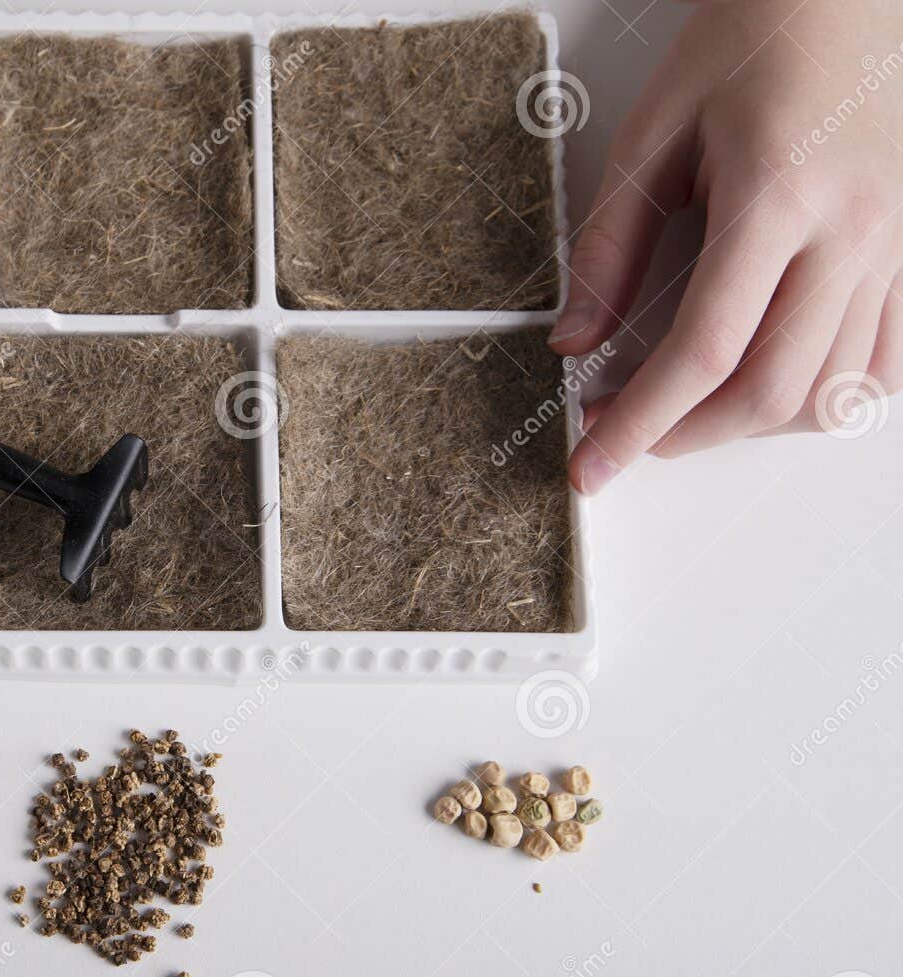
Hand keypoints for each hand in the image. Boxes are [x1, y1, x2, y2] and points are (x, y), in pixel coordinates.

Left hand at [552, 0, 902, 492]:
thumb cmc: (756, 36)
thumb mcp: (654, 130)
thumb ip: (609, 243)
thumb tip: (575, 341)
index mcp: (779, 197)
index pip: (703, 350)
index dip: (640, 422)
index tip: (591, 464)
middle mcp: (853, 232)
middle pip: (770, 389)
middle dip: (685, 436)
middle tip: (623, 432)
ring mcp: (895, 245)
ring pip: (833, 390)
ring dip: (748, 426)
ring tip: (684, 413)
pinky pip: (885, 362)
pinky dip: (824, 399)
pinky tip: (768, 387)